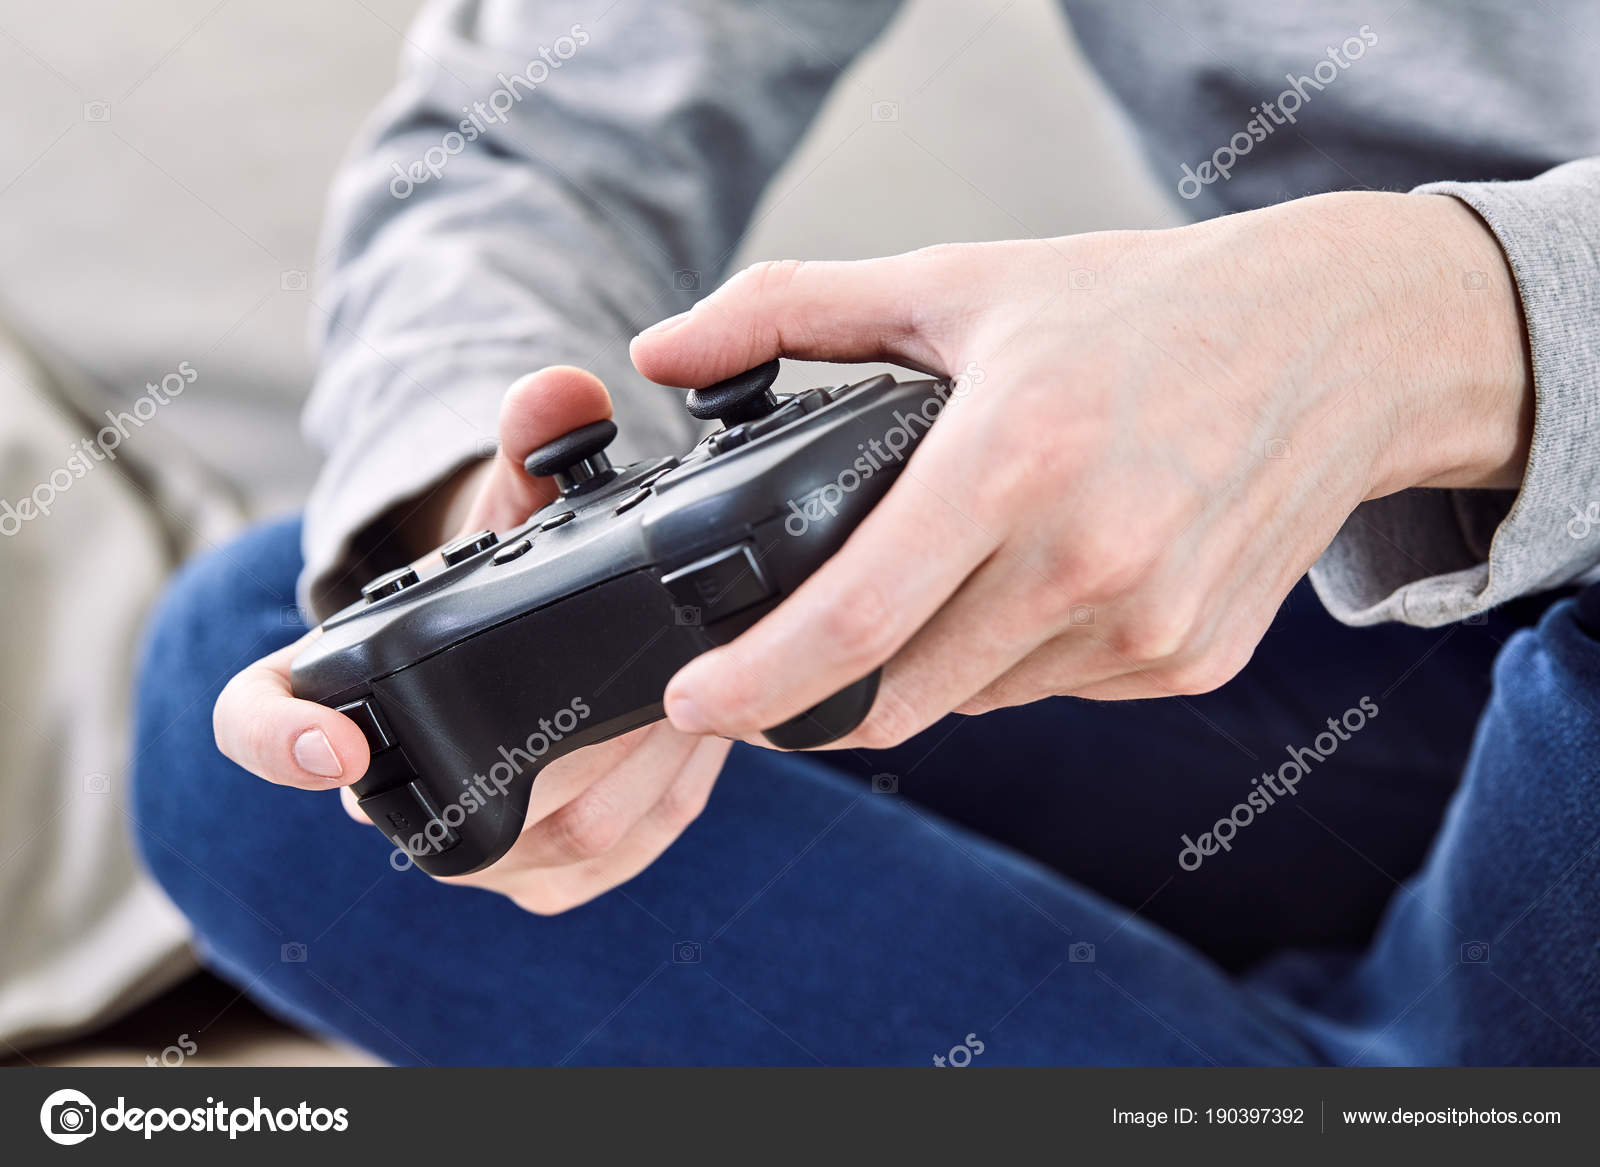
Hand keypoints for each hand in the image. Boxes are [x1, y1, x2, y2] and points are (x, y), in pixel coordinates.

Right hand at [213, 367, 730, 913]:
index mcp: (341, 691)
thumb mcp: (506, 510)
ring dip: (654, 752)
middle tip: (663, 653)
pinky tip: (713, 728)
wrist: (536, 653)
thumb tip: (564, 394)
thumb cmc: (496, 582)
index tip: (336, 745)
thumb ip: (529, 446)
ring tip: (705, 676)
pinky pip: (619, 851)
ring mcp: (474, 852)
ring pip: (566, 832)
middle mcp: (390, 792)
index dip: (280, 741)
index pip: (257, 726)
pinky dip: (681, 788)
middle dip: (586, 723)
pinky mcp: (552, 880)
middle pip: (466, 798)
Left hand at [631, 191, 1532, 747]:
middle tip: (776, 664)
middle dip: (815, 697)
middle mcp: (1089, 559)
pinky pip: (1047, 692)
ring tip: (942, 573)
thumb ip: (792, 310)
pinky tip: (1034, 580)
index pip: (854, 620)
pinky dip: (1006, 659)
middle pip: (897, 695)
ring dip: (921, 666)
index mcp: (1015, 457)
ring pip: (970, 699)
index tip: (693, 702)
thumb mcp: (959, 282)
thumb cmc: (1137, 309)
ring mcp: (1149, 626)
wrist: (1336, 344)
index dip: (755, 684)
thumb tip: (663, 350)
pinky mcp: (1190, 663)